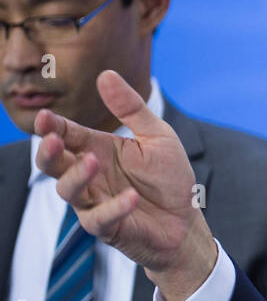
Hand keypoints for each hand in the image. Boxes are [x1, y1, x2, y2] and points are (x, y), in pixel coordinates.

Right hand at [34, 70, 216, 300]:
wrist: (186, 219)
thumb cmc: (168, 177)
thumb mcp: (156, 136)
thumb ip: (131, 108)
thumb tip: (105, 74)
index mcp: (97, 149)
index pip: (66, 135)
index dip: (52, 127)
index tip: (45, 117)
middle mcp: (90, 175)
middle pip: (55, 164)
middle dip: (49, 152)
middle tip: (53, 140)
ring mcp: (95, 201)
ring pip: (68, 191)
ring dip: (76, 177)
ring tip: (92, 162)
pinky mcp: (109, 226)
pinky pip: (101, 218)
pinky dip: (115, 207)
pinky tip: (132, 197)